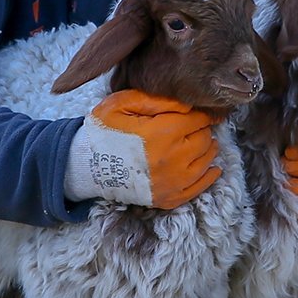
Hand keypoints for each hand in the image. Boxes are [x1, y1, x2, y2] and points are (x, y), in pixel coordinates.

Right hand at [65, 90, 221, 208]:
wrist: (87, 167)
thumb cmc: (104, 131)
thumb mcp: (122, 103)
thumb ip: (156, 99)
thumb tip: (187, 103)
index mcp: (162, 133)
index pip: (198, 119)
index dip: (199, 112)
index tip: (196, 111)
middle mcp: (172, 159)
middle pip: (205, 139)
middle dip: (201, 129)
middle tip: (191, 126)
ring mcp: (172, 182)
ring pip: (206, 160)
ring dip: (206, 149)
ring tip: (196, 141)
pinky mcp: (169, 198)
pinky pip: (201, 187)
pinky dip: (209, 174)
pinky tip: (211, 166)